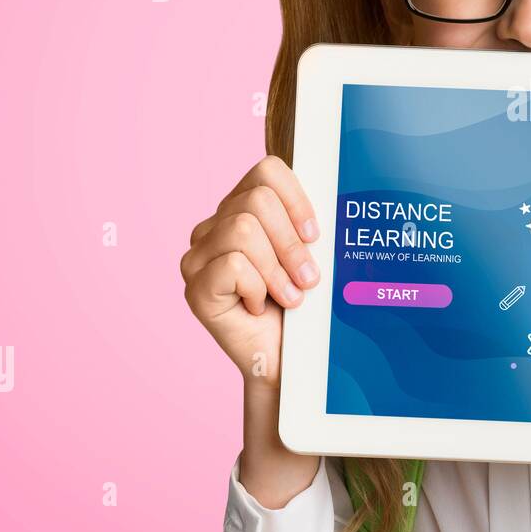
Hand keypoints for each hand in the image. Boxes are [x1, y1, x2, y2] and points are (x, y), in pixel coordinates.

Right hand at [180, 155, 321, 389]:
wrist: (288, 361)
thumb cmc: (302, 307)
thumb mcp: (311, 257)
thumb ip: (309, 226)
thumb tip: (336, 197)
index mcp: (242, 209)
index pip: (266, 170)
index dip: (297, 198)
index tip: (316, 235)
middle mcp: (213, 227)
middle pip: (257, 201)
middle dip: (291, 243)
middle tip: (308, 279)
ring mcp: (198, 256)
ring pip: (242, 230)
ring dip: (277, 269)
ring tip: (290, 297)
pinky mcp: (195, 287)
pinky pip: (233, 265)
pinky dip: (258, 288)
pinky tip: (260, 307)